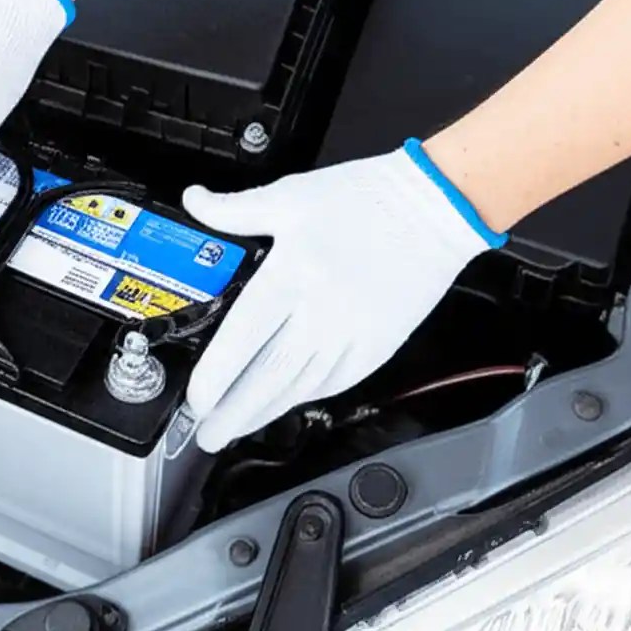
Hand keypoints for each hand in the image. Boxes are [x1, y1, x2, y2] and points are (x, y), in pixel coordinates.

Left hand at [182, 141, 505, 451]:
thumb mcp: (290, 196)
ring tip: (236, 428)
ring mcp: (354, 333)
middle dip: (233, 412)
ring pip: (302, 387)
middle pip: (269, 376)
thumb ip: (234, 209)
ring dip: (266, 412)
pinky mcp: (380, 344)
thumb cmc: (365, 197)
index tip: (197, 398)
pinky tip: (285, 405)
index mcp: (293, 274)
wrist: (434, 205)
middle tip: (207, 434)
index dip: (216, 375)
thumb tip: (195, 201)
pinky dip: (306, 398)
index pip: (243, 338)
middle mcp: (322, 311)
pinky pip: (337, 382)